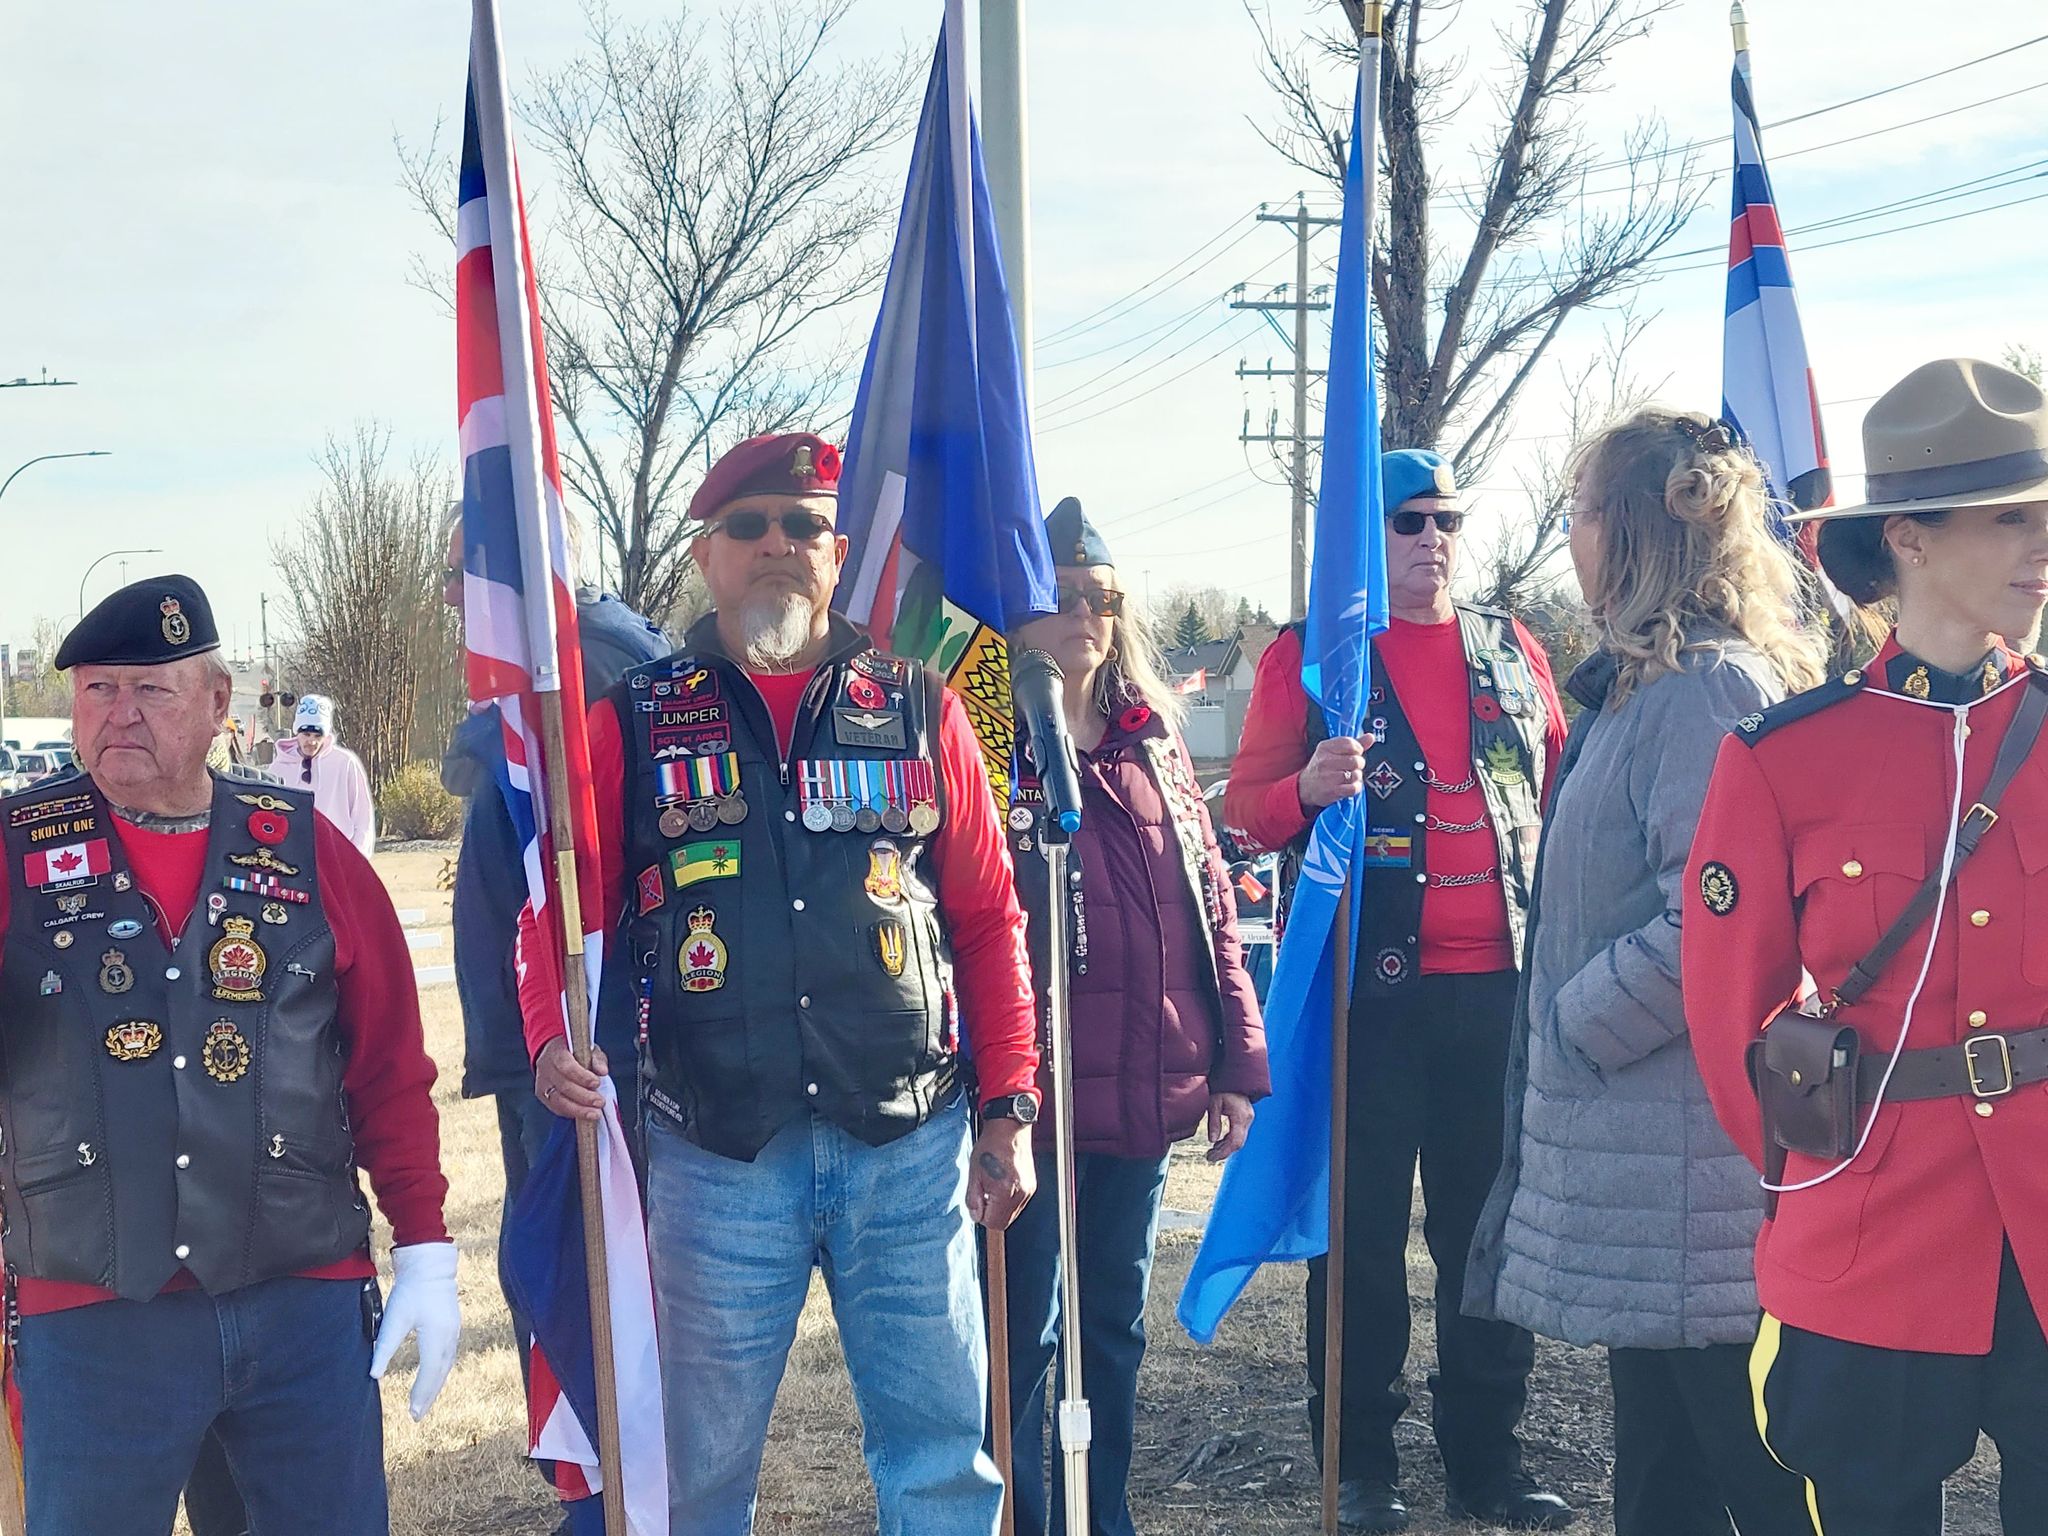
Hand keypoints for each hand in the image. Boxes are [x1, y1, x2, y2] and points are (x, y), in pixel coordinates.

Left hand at [369, 1241, 461, 1419]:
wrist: (430, 1266)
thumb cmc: (411, 1290)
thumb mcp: (394, 1319)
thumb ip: (385, 1348)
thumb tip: (373, 1375)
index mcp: (435, 1336)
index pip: (429, 1373)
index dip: (421, 1394)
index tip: (412, 1412)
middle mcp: (449, 1336)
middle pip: (440, 1373)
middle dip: (428, 1395)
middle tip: (416, 1415)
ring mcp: (454, 1331)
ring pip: (446, 1366)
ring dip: (435, 1385)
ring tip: (423, 1402)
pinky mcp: (452, 1327)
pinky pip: (448, 1356)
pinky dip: (440, 1372)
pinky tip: (433, 1377)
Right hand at [536, 1036, 607, 1120]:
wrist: (552, 1054)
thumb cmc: (574, 1052)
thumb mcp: (588, 1049)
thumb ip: (596, 1059)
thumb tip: (603, 1071)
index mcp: (556, 1053)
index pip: (567, 1067)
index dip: (582, 1077)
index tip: (597, 1083)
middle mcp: (546, 1069)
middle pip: (564, 1086)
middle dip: (584, 1097)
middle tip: (600, 1102)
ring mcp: (542, 1084)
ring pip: (558, 1101)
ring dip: (579, 1110)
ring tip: (595, 1114)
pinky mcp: (542, 1096)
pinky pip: (556, 1108)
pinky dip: (572, 1113)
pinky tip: (584, 1114)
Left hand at [967, 1117, 1036, 1230]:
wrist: (1009, 1129)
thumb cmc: (991, 1146)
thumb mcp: (974, 1173)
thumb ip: (973, 1199)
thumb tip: (976, 1216)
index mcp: (1005, 1191)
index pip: (993, 1222)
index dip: (981, 1217)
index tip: (977, 1205)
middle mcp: (1020, 1193)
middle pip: (1004, 1222)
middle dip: (991, 1214)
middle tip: (983, 1196)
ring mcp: (1028, 1190)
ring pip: (1012, 1214)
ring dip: (1000, 1208)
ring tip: (992, 1188)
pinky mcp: (1031, 1186)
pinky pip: (1018, 1204)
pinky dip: (1008, 1201)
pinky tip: (1001, 1184)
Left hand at [1206, 1092, 1255, 1162]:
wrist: (1233, 1077)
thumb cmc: (1222, 1088)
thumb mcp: (1213, 1103)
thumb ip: (1213, 1122)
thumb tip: (1212, 1140)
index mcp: (1240, 1116)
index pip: (1235, 1140)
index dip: (1223, 1151)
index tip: (1211, 1157)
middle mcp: (1247, 1119)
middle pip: (1238, 1143)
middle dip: (1224, 1152)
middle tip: (1209, 1157)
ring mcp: (1248, 1118)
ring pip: (1239, 1140)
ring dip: (1226, 1148)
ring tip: (1211, 1152)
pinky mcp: (1245, 1118)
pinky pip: (1239, 1134)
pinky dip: (1228, 1141)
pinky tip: (1218, 1144)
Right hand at [1296, 734, 1375, 811]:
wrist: (1305, 787)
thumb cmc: (1322, 767)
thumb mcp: (1332, 751)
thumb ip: (1352, 744)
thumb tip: (1370, 737)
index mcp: (1325, 747)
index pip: (1350, 744)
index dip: (1357, 749)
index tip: (1355, 753)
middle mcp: (1325, 761)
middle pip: (1355, 760)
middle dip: (1359, 765)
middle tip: (1352, 767)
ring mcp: (1328, 776)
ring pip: (1356, 775)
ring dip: (1356, 777)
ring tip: (1348, 777)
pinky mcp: (1332, 790)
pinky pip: (1354, 788)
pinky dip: (1355, 788)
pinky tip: (1348, 786)